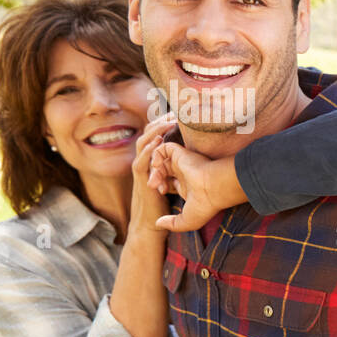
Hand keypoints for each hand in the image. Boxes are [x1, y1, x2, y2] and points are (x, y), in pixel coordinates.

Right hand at [129, 115, 178, 237]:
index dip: (164, 124)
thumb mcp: (173, 181)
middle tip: (175, 112)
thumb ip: (177, 168)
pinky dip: (149, 150)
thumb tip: (195, 157)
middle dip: (160, 122)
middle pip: (148, 135)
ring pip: (143, 143)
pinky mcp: (141, 180)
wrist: (150, 225)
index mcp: (151, 161)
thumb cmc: (163, 204)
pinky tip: (158, 142)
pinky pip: (141, 161)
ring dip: (155, 132)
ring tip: (168, 121)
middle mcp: (144, 162)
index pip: (155, 136)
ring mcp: (140, 170)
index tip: (179, 114)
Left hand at [149, 141, 243, 231]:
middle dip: (155, 178)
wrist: (214, 189)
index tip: (162, 193)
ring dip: (153, 170)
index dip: (160, 186)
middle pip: (162, 171)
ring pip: (161, 160)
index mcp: (187, 185)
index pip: (168, 182)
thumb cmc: (206, 205)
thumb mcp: (187, 221)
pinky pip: (162, 148)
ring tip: (155, 180)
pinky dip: (155, 155)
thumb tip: (157, 223)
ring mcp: (182, 162)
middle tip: (156, 187)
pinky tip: (157, 166)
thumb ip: (172, 224)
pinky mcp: (180, 153)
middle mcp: (185, 172)